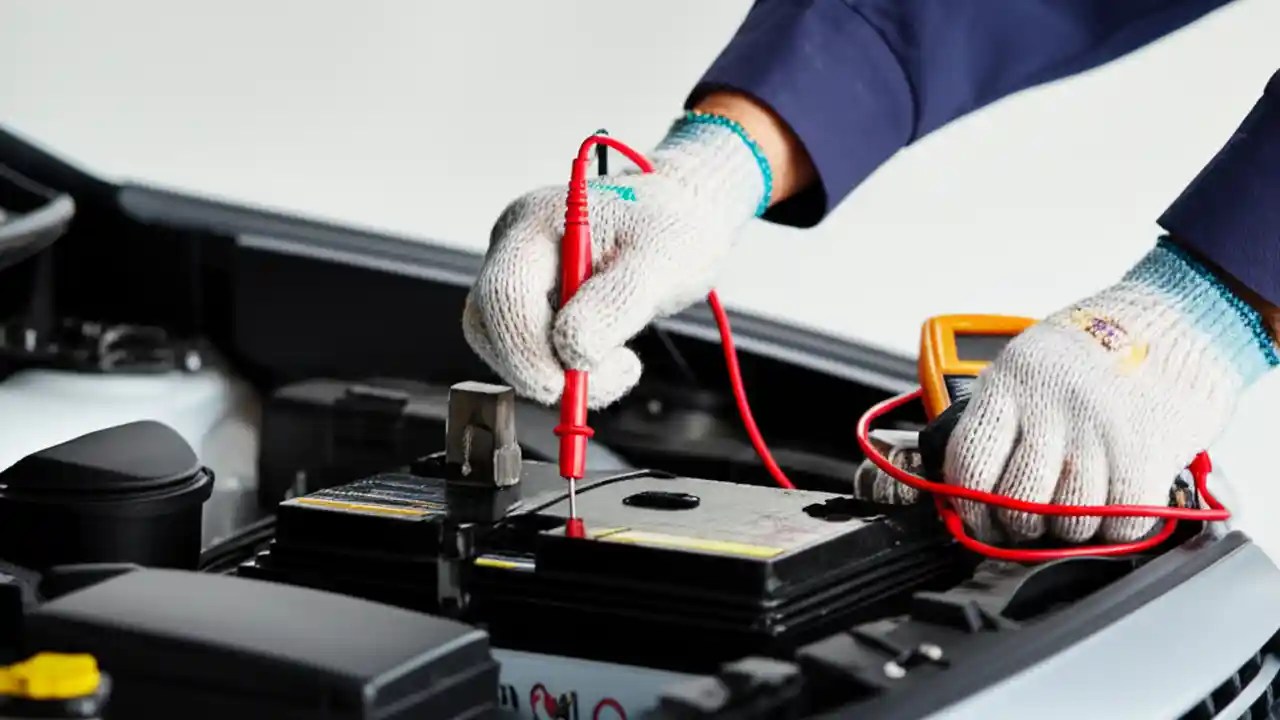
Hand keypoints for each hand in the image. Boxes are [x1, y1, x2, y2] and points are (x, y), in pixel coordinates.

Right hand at [463, 92, 813, 408]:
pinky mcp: (534, 302)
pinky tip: (609, 359)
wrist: (680, 218)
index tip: (564, 385)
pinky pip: (530, 349)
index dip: (523, 348)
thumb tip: (572, 352)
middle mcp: (516, 248)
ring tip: (620, 364)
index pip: (503, 294)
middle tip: (594, 387)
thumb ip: (615, 304)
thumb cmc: (671, 226)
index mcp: (536, 224)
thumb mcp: (658, 262)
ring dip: (556, 374)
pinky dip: (566, 369)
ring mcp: (521, 276)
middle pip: (488, 323)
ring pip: (504, 344)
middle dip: (536, 368)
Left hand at [943, 239, 1279, 543]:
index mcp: (1010, 381)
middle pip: (1017, 502)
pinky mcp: (1145, 456)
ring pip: (1067, 520)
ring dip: (1069, 530)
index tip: (977, 520)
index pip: (968, 462)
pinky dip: (1115, 530)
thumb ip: (1002, 414)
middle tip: (1029, 523)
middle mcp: (1048, 407)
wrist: (1181, 319)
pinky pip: (1119, 524)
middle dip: (1020, 526)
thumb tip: (972, 481)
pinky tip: (1114, 508)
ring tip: (1075, 511)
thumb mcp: (1031, 362)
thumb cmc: (1101, 346)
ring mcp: (1097, 433)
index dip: (969, 506)